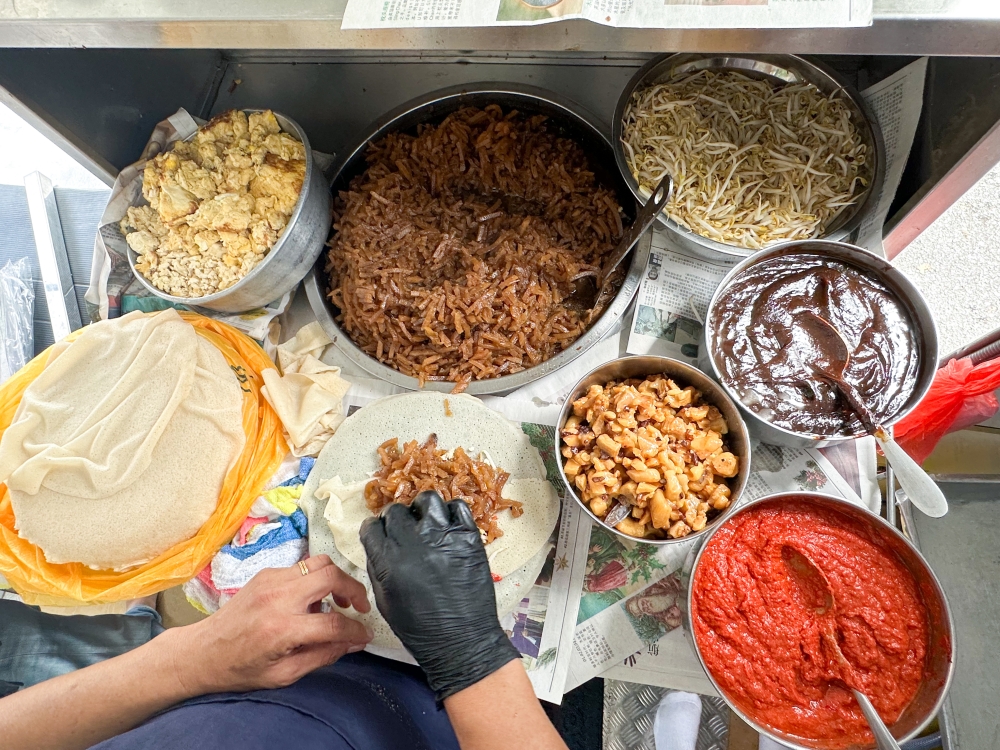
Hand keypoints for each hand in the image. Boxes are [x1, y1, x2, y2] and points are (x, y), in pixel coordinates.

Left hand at [171, 555, 372, 693]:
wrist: (203, 651)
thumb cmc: (240, 669)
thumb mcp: (283, 675)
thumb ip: (322, 656)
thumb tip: (353, 643)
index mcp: (281, 629)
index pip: (333, 623)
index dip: (356, 630)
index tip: (365, 635)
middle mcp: (278, 598)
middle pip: (330, 576)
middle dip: (354, 589)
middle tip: (359, 607)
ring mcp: (271, 580)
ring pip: (319, 562)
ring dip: (336, 579)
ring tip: (339, 600)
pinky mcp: (266, 574)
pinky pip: (302, 567)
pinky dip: (315, 579)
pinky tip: (311, 600)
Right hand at [360, 491, 519, 700]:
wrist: (461, 641)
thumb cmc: (419, 627)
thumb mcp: (384, 600)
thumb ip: (378, 566)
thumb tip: (379, 543)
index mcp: (388, 560)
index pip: (372, 526)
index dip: (376, 530)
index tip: (382, 535)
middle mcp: (413, 542)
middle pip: (397, 511)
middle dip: (396, 519)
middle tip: (405, 531)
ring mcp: (443, 536)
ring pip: (427, 500)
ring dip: (423, 510)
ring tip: (427, 524)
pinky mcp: (469, 536)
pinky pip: (458, 507)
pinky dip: (451, 513)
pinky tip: (449, 527)